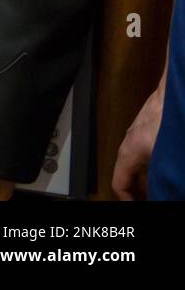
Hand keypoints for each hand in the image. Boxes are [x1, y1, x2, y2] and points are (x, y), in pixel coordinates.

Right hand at [112, 85, 164, 199]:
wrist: (177, 90)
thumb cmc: (169, 118)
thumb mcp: (164, 157)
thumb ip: (160, 175)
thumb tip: (160, 189)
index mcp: (129, 151)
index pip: (118, 183)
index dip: (127, 200)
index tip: (135, 206)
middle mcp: (130, 142)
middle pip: (128, 173)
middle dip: (139, 190)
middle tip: (151, 199)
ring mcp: (140, 132)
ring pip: (138, 162)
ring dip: (148, 177)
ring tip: (162, 186)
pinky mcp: (151, 125)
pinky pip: (146, 151)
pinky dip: (152, 164)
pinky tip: (167, 166)